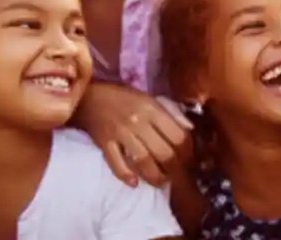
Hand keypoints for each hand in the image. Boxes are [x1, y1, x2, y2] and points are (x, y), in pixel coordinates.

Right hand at [74, 83, 192, 187]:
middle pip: (162, 152)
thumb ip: (172, 114)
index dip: (188, 152)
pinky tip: (134, 183)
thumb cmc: (125, 98)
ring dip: (155, 176)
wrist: (90, 98)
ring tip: (162, 183)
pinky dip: (125, 175)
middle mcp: (138, 122)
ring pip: (142, 160)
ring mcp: (120, 134)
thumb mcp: (152, 99)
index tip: (191, 160)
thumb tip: (190, 130)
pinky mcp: (104, 144)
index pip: (177, 135)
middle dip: (175, 169)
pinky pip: (115, 163)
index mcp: (153, 110)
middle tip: (180, 177)